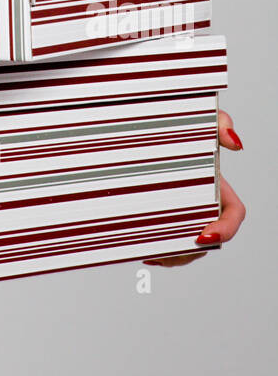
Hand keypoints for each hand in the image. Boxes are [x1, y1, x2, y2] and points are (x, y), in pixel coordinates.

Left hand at [142, 108, 244, 266]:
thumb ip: (220, 122)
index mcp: (216, 188)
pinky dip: (157, 250)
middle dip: (191, 250)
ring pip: (186, 245)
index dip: (226, 230)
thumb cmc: (175, 131)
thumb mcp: (198, 121)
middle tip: (167, 249)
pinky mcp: (163, 219)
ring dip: (173, 254)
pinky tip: (144, 250)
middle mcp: (202, 205)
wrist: (140, 133)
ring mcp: (183, 214)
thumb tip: (235, 142)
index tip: (205, 234)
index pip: (233, 215)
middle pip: (207, 239)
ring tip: (153, 252)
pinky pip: (166, 243)